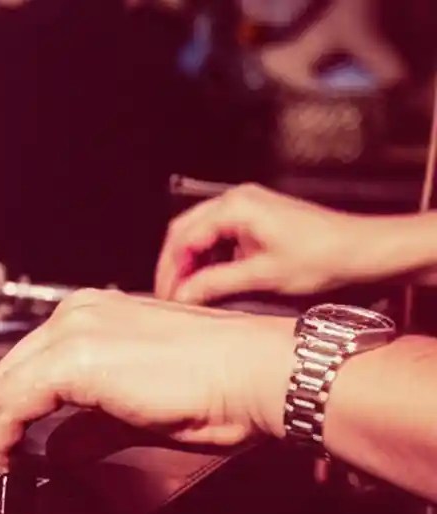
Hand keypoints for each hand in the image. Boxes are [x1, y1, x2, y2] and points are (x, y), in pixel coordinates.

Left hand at [0, 290, 293, 470]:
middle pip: (4, 370)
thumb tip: (60, 450)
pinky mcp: (76, 356)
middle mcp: (78, 316)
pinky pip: (14, 399)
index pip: (26, 364)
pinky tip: (4, 455)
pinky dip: (1, 431)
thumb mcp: (137, 416)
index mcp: (94, 320)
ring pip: (2, 382)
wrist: (258, 375)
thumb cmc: (221, 389)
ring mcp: (75, 331)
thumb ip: (91, 430)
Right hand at [156, 184, 366, 304]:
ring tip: (186, 289)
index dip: (170, 270)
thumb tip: (184, 294)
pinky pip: (218, 234)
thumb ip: (217, 284)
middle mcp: (237, 199)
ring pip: (199, 232)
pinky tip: (207, 277)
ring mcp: (247, 206)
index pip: (184, 238)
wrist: (363, 248)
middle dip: (174, 264)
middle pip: (185, 231)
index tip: (167, 296)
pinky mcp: (256, 217)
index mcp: (235, 206)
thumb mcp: (264, 275)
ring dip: (189, 260)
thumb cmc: (324, 255)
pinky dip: (207, 256)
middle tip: (168, 294)